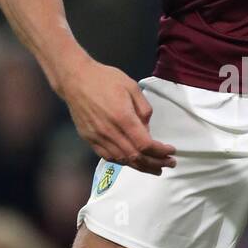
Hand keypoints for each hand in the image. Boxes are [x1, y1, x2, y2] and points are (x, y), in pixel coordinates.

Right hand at [59, 58, 176, 174]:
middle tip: (169, 164)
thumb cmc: (105, 79)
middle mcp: (110, 132)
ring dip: (141, 166)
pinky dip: (124, 162)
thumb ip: (144, 109)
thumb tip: (147, 129)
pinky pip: (109, 157)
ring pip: (123, 160)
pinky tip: (134, 162)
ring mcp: (98, 137)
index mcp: (123, 117)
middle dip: (156, 163)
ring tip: (155, 167)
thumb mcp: (132, 87)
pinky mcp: (89, 139)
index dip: (160, 152)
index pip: (145, 144)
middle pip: (136, 157)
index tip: (172, 152)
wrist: (75, 79)